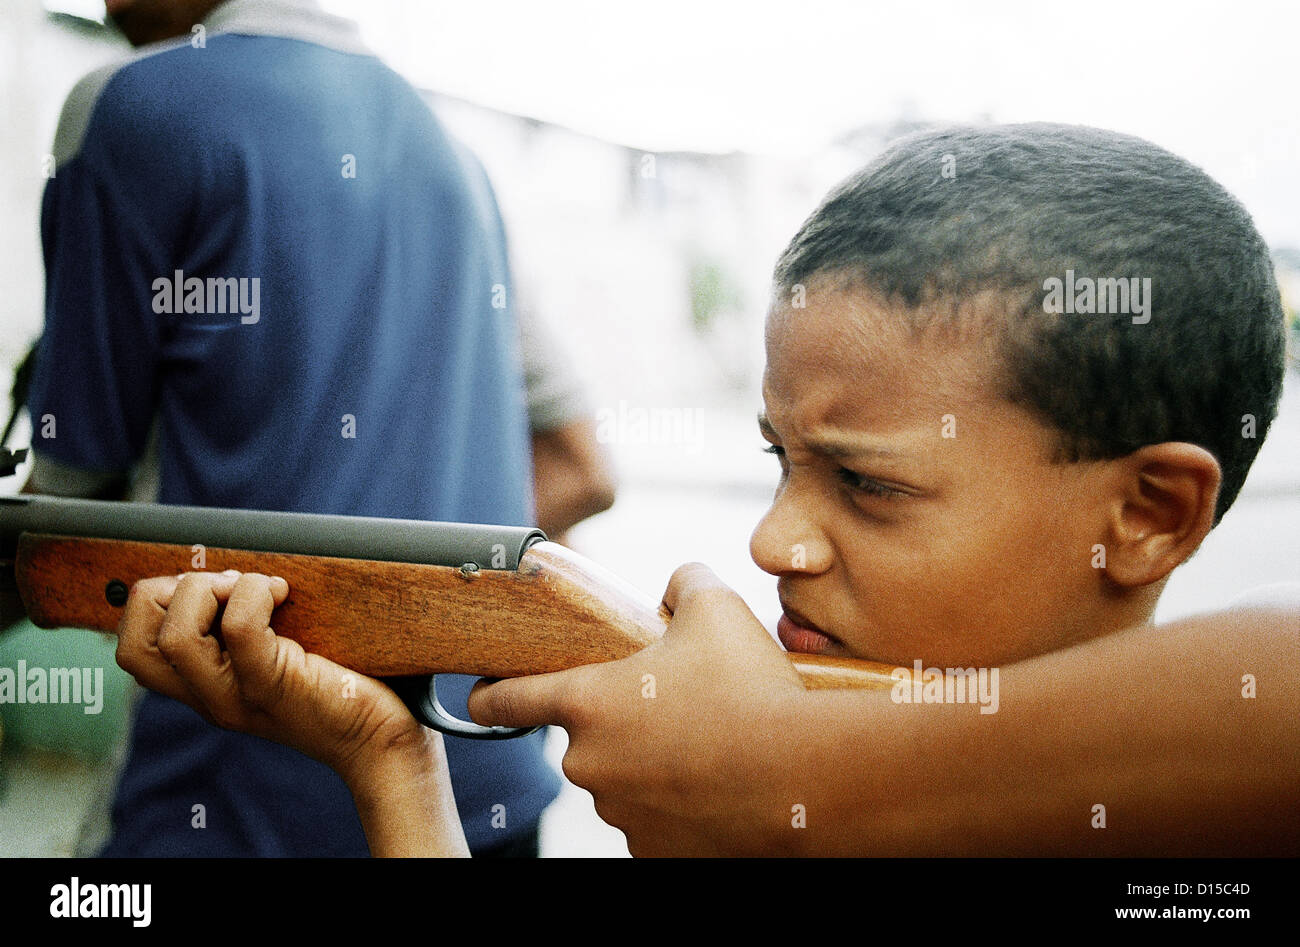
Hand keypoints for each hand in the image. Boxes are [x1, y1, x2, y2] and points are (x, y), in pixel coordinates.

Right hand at [114, 571, 424, 785]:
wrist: (381, 736)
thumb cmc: (340, 683)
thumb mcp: (278, 651)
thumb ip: (245, 623)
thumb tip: (226, 569)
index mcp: (204, 687)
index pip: (131, 649)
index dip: (156, 600)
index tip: (215, 587)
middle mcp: (208, 697)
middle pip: (133, 644)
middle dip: (171, 592)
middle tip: (231, 587)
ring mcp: (235, 697)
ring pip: (175, 635)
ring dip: (213, 590)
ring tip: (262, 591)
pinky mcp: (272, 686)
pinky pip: (239, 628)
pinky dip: (256, 593)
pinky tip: (285, 595)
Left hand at [468, 563, 810, 855]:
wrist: (804, 777)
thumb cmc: (750, 688)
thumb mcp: (715, 607)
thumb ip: (682, 583)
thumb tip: (675, 588)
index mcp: (586, 702)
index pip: (508, 699)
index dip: (489, 694)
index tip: (477, 695)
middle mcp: (589, 764)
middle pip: (586, 737)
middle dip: (622, 720)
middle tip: (677, 705)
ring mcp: (620, 815)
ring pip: (625, 779)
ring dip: (652, 762)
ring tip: (712, 742)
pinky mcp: (654, 853)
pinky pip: (657, 819)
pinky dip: (680, 802)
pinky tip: (721, 782)